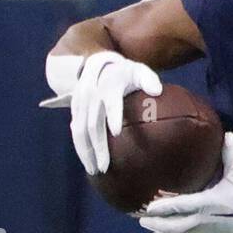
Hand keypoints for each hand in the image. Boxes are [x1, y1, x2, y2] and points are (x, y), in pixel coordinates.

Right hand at [69, 53, 162, 175]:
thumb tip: (158, 91)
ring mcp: (80, 102)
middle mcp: (92, 94)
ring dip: (85, 152)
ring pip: (80, 130)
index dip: (114, 115)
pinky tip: (87, 161)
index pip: (112, 102)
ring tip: (94, 170)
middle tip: (104, 168)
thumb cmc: (125, 72)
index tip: (117, 132)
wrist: (98, 62)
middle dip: (98, 147)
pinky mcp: (74, 108)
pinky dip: (80, 147)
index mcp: (110, 85)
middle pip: (93, 124)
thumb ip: (149, 79)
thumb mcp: (139, 71)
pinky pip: (76, 130)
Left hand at [139, 133, 232, 232]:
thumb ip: (231, 153)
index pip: (180, 206)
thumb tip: (228, 134)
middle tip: (140, 219)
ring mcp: (207, 229)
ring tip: (147, 229)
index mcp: (209, 203)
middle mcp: (205, 219)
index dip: (163, 207)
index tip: (148, 206)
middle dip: (157, 223)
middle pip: (174, 225)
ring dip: (162, 232)